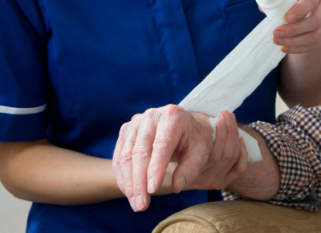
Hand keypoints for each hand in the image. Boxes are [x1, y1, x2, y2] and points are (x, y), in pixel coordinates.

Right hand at [113, 108, 246, 211]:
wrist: (186, 126)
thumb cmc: (195, 141)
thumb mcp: (201, 152)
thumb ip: (190, 169)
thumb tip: (176, 186)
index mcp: (173, 116)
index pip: (161, 145)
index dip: (155, 168)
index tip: (152, 190)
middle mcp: (152, 115)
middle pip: (140, 151)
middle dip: (139, 182)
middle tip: (142, 205)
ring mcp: (137, 122)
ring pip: (126, 156)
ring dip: (129, 183)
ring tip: (137, 204)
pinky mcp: (126, 130)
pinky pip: (119, 156)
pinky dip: (123, 177)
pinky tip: (129, 193)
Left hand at [271, 0, 320, 53]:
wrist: (308, 7)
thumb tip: (263, 8)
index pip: (311, 0)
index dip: (299, 10)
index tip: (285, 19)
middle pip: (315, 21)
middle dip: (294, 30)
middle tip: (276, 33)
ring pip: (316, 35)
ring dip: (295, 42)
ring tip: (278, 42)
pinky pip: (318, 44)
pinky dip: (301, 48)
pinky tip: (287, 47)